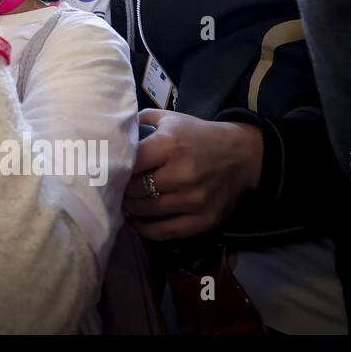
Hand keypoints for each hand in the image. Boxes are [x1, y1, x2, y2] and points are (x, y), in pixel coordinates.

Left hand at [122, 109, 263, 240]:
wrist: (242, 154)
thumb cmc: (198, 135)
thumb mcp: (170, 119)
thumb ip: (139, 121)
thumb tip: (110, 129)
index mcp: (170, 146)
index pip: (129, 163)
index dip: (115, 168)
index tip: (107, 170)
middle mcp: (182, 174)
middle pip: (134, 189)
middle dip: (121, 189)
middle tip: (115, 188)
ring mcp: (194, 199)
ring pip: (146, 210)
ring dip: (130, 207)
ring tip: (124, 201)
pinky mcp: (204, 219)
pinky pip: (166, 232)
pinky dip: (147, 229)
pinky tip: (137, 221)